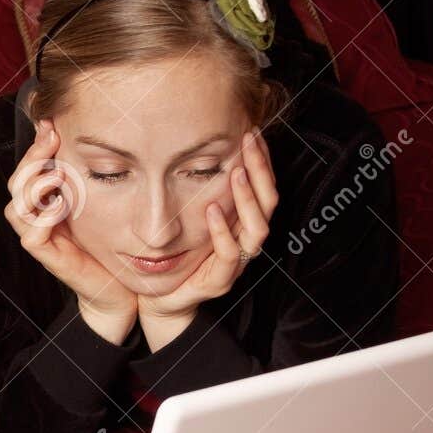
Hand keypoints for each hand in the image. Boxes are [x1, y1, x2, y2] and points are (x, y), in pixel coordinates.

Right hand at [4, 119, 136, 342]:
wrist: (118, 287)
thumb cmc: (109, 243)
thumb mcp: (101, 200)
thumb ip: (89, 174)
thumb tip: (84, 138)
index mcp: (46, 202)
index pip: (26, 169)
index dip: (34, 147)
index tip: (51, 124)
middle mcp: (38, 219)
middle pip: (16, 184)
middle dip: (31, 159)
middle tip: (52, 140)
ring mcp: (41, 238)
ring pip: (17, 208)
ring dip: (34, 187)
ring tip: (57, 173)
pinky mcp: (49, 258)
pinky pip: (31, 237)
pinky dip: (43, 218)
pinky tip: (61, 204)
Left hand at [138, 128, 278, 322]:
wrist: (163, 300)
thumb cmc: (179, 256)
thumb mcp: (193, 218)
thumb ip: (203, 191)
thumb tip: (199, 152)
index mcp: (244, 226)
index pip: (264, 189)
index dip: (263, 161)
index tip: (252, 132)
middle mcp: (246, 243)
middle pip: (269, 203)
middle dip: (261, 170)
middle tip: (249, 141)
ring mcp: (236, 264)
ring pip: (257, 229)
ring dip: (247, 198)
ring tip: (236, 172)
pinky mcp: (219, 281)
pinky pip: (230, 255)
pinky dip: (222, 231)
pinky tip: (212, 210)